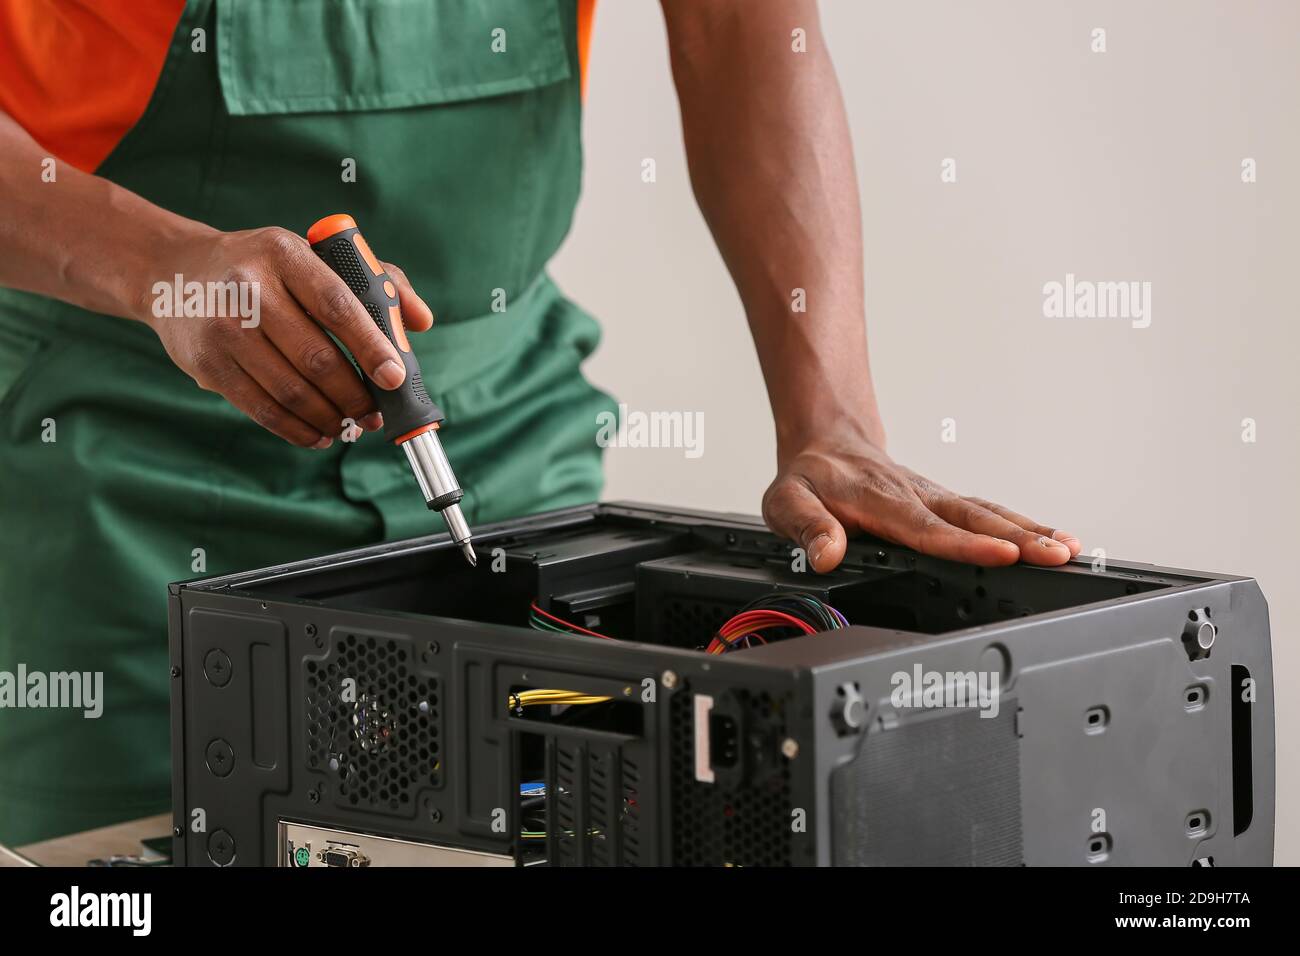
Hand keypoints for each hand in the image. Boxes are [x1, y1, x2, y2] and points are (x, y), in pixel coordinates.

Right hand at [143, 226, 432, 446]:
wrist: (176, 272)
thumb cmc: (266, 268)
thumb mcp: (314, 255)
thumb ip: (375, 282)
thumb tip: (420, 321)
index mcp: (284, 253)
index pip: (337, 305)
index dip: (371, 346)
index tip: (395, 377)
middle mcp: (248, 288)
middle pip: (315, 357)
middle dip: (354, 394)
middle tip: (375, 413)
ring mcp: (223, 328)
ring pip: (290, 390)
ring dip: (329, 417)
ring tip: (350, 426)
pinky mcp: (207, 364)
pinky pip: (261, 409)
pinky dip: (296, 430)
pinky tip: (318, 434)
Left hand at [762, 439, 1081, 571]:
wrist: (825, 441)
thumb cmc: (810, 477)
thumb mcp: (787, 502)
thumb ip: (807, 527)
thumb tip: (827, 554)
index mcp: (879, 502)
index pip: (927, 528)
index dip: (965, 544)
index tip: (1002, 553)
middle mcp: (916, 497)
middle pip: (973, 517)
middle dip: (1020, 537)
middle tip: (1058, 554)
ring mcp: (935, 497)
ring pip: (988, 512)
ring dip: (1031, 530)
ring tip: (1070, 550)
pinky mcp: (944, 501)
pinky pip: (987, 511)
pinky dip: (1023, 525)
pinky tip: (1054, 540)